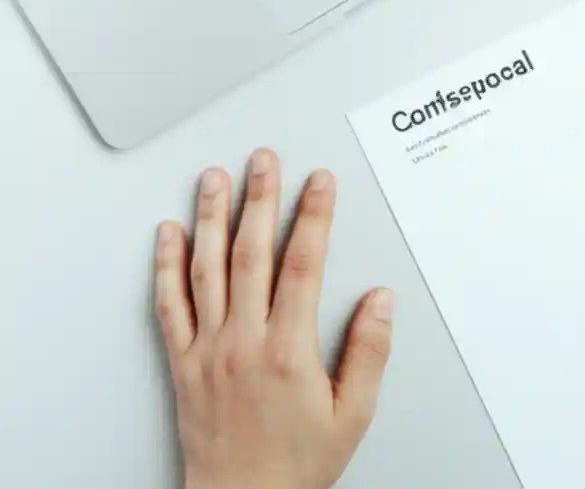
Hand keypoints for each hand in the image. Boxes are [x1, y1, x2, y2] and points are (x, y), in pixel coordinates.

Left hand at [153, 149, 394, 488]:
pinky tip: (170, 235)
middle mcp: (244, 342)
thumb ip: (370, 353)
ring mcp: (208, 350)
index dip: (313, 217)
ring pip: (208, 269)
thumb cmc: (295, 465)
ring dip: (211, 218)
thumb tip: (380, 302)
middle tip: (265, 161)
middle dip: (261, 199)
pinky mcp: (184, 364)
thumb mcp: (353, 415)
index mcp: (289, 351)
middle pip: (252, 254)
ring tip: (215, 180)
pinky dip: (167, 266)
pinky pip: (169, 305)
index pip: (303, 265)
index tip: (319, 183)